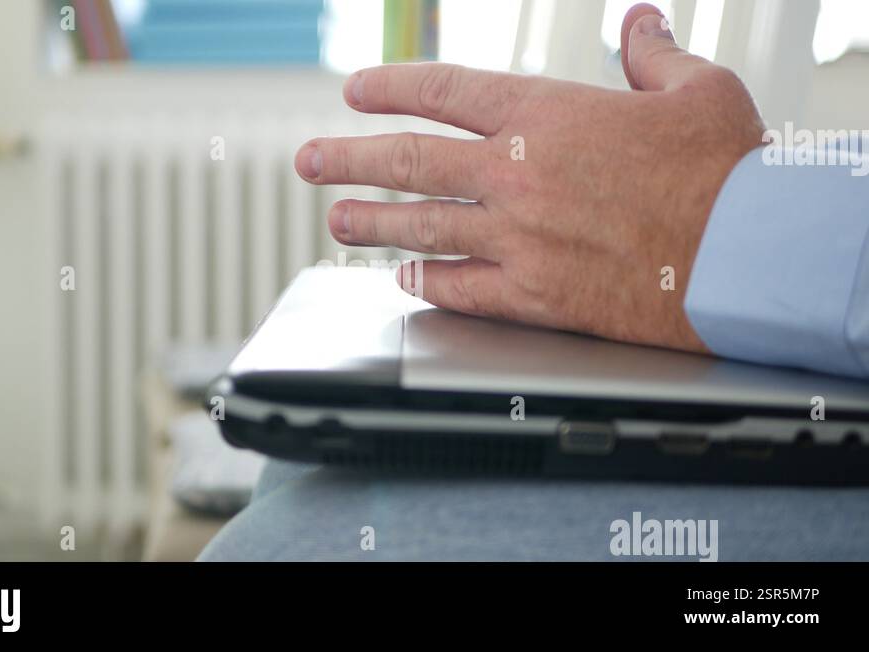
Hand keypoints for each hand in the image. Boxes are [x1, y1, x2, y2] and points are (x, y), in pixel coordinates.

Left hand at [294, 3, 764, 352]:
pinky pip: (459, 287)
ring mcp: (516, 238)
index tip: (357, 90)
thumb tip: (642, 19)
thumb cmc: (725, 173)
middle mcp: (515, 175)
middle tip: (310, 160)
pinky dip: (425, 282)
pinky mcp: (531, 296)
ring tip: (336, 220)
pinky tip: (403, 280)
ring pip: (419, 226)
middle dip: (349, 158)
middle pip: (409, 160)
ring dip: (369, 224)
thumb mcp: (697, 87)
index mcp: (546, 114)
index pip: (445, 89)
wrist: (745, 257)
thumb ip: (652, 51)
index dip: (392, 86)